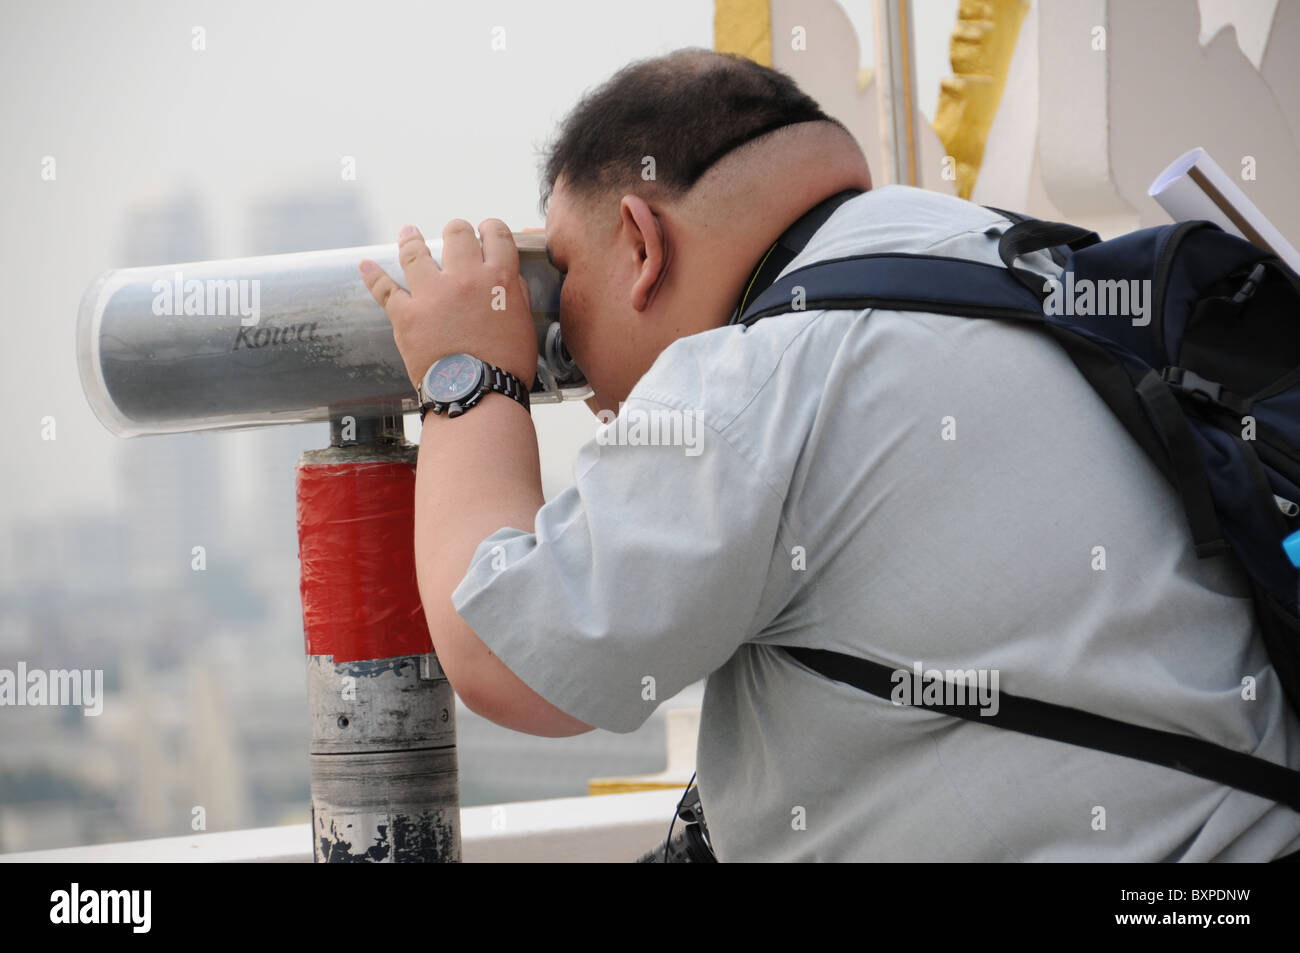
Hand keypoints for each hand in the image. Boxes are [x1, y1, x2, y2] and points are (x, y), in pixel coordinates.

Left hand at [359, 220, 536, 391]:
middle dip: (457, 231)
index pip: (497, 236)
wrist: (476, 394)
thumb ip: (515, 296)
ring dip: (412, 239)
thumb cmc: (507, 367)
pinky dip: (372, 275)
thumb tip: (509, 280)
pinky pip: (384, 289)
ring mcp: (432, 294)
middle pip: (457, 234)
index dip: (491, 229)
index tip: (486, 230)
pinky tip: (365, 264)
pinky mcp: (406, 315)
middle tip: (456, 234)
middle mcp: (464, 278)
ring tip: (409, 233)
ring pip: (416, 252)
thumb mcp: (523, 325)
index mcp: (498, 280)